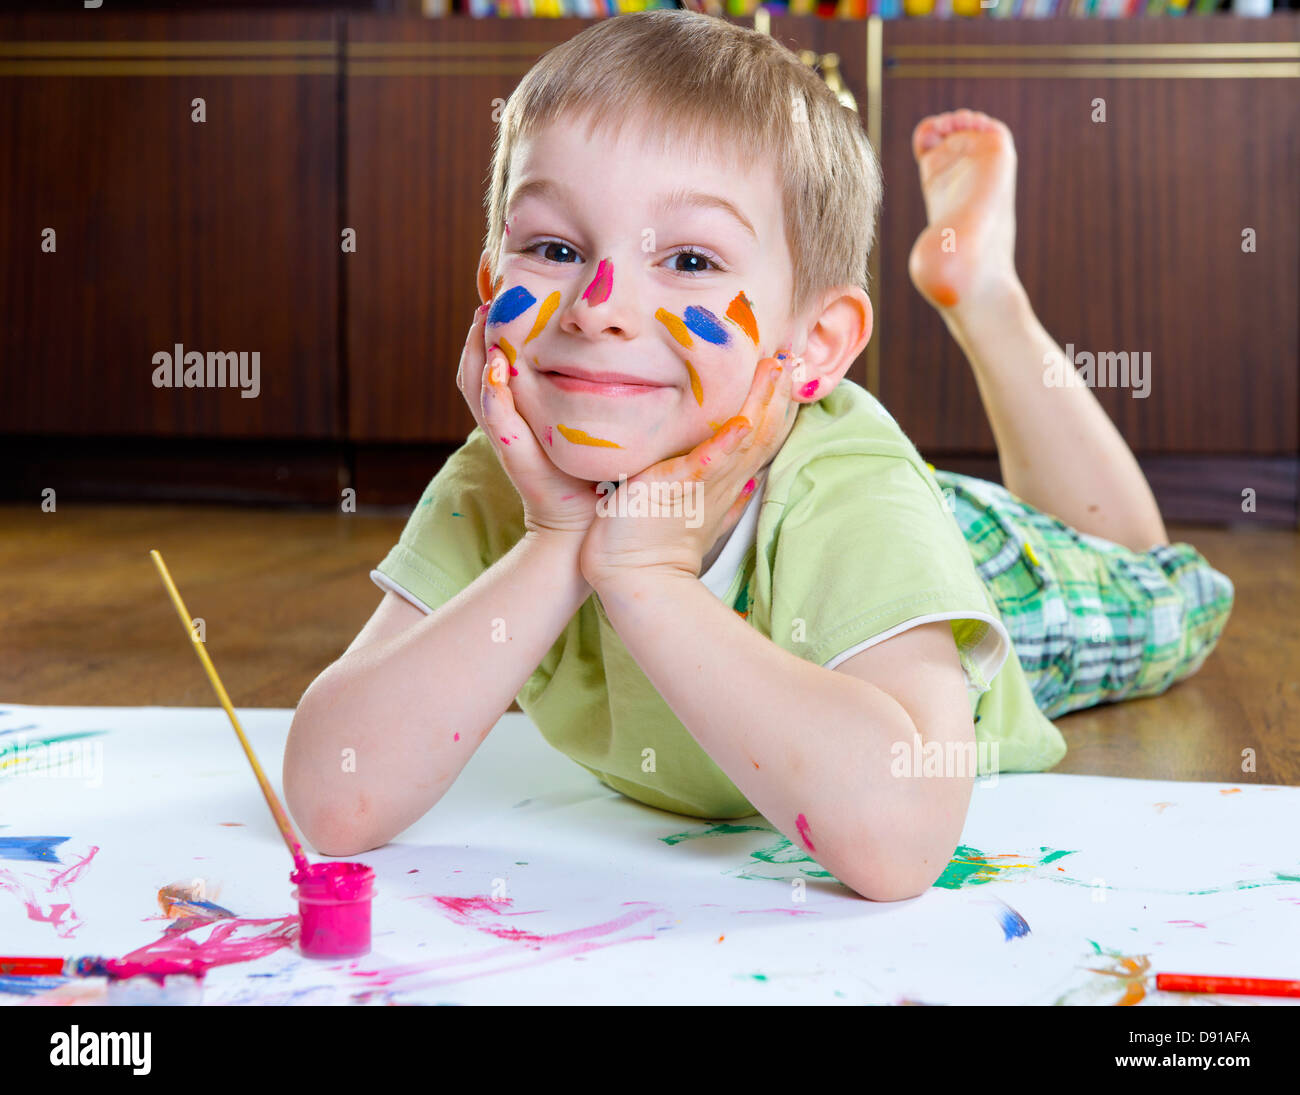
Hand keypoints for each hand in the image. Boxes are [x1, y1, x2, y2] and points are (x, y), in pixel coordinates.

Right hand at [456, 304, 599, 537]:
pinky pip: (497, 419)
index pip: (488, 365)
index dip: (485, 334)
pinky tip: (498, 368)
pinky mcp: (516, 456)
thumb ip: (582, 392)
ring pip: (474, 389)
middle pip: (472, 371)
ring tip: (482, 319)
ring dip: (474, 354)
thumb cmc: (591, 472)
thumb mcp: (581, 422)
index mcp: (516, 412)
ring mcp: (507, 437)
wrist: (585, 521)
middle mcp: (505, 422)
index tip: (497, 297)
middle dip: (473, 335)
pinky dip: (493, 395)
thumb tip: (605, 349)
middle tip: (485, 300)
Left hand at [578, 353, 795, 591]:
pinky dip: (729, 442)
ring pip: (746, 437)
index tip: (786, 372)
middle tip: (790, 355)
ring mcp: (705, 484)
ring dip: (763, 402)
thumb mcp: (687, 506)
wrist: (634, 577)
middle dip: (778, 393)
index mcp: (724, 481)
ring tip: (776, 367)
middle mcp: (723, 480)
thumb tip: (747, 483)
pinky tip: (744, 420)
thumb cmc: (650, 542)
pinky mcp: (680, 487)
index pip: (759, 436)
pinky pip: (710, 461)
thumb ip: (714, 489)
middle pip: (763, 430)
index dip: (776, 405)